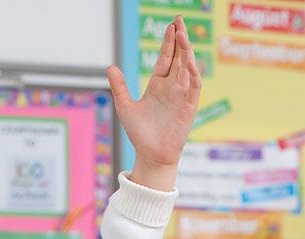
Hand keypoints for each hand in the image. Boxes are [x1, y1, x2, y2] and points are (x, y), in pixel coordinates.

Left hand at [107, 14, 201, 190]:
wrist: (151, 154)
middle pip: (178, 57)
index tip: (171, 25)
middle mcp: (172, 87)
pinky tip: (190, 62)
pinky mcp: (189, 107)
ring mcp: (182, 95)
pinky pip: (194, 87)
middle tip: (180, 19)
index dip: (168, 42)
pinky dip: (193, 74)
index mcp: (158, 85)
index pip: (166, 58)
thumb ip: (119, 87)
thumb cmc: (139, 134)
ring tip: (182, 34)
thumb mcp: (125, 106)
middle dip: (180, 39)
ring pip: (187, 68)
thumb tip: (110, 67)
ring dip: (186, 51)